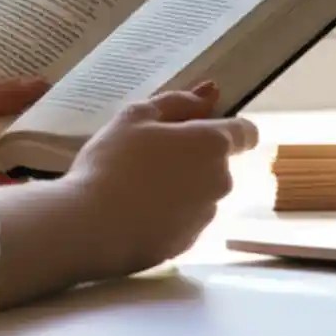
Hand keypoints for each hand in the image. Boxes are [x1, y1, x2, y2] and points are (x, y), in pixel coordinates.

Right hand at [63, 81, 257, 278]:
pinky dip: (169, 216)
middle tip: (150, 158)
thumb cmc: (112, 163)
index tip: (197, 131)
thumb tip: (211, 92)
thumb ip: (179, 102)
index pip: (247, 132)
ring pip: (202, 194)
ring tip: (138, 190)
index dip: (228, 128)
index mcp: (213, 144)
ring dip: (182, 188)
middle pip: (219, 163)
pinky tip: (136, 216)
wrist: (88, 228)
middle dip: (194, 159)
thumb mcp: (136, 117)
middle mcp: (222, 180)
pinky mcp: (189, 242)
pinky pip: (185, 221)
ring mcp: (207, 215)